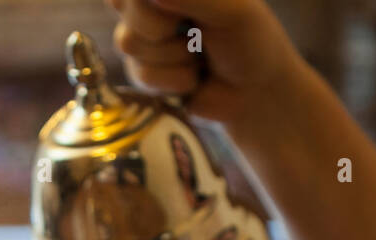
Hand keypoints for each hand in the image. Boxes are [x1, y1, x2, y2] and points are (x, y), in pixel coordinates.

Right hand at [106, 0, 296, 127]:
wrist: (254, 95)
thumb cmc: (252, 42)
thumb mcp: (232, 12)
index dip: (146, 2)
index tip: (176, 11)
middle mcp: (153, 4)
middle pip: (122, 5)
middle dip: (162, 26)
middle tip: (197, 31)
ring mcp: (145, 37)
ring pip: (129, 42)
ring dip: (174, 55)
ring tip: (199, 55)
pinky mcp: (143, 72)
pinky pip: (141, 74)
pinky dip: (174, 80)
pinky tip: (193, 78)